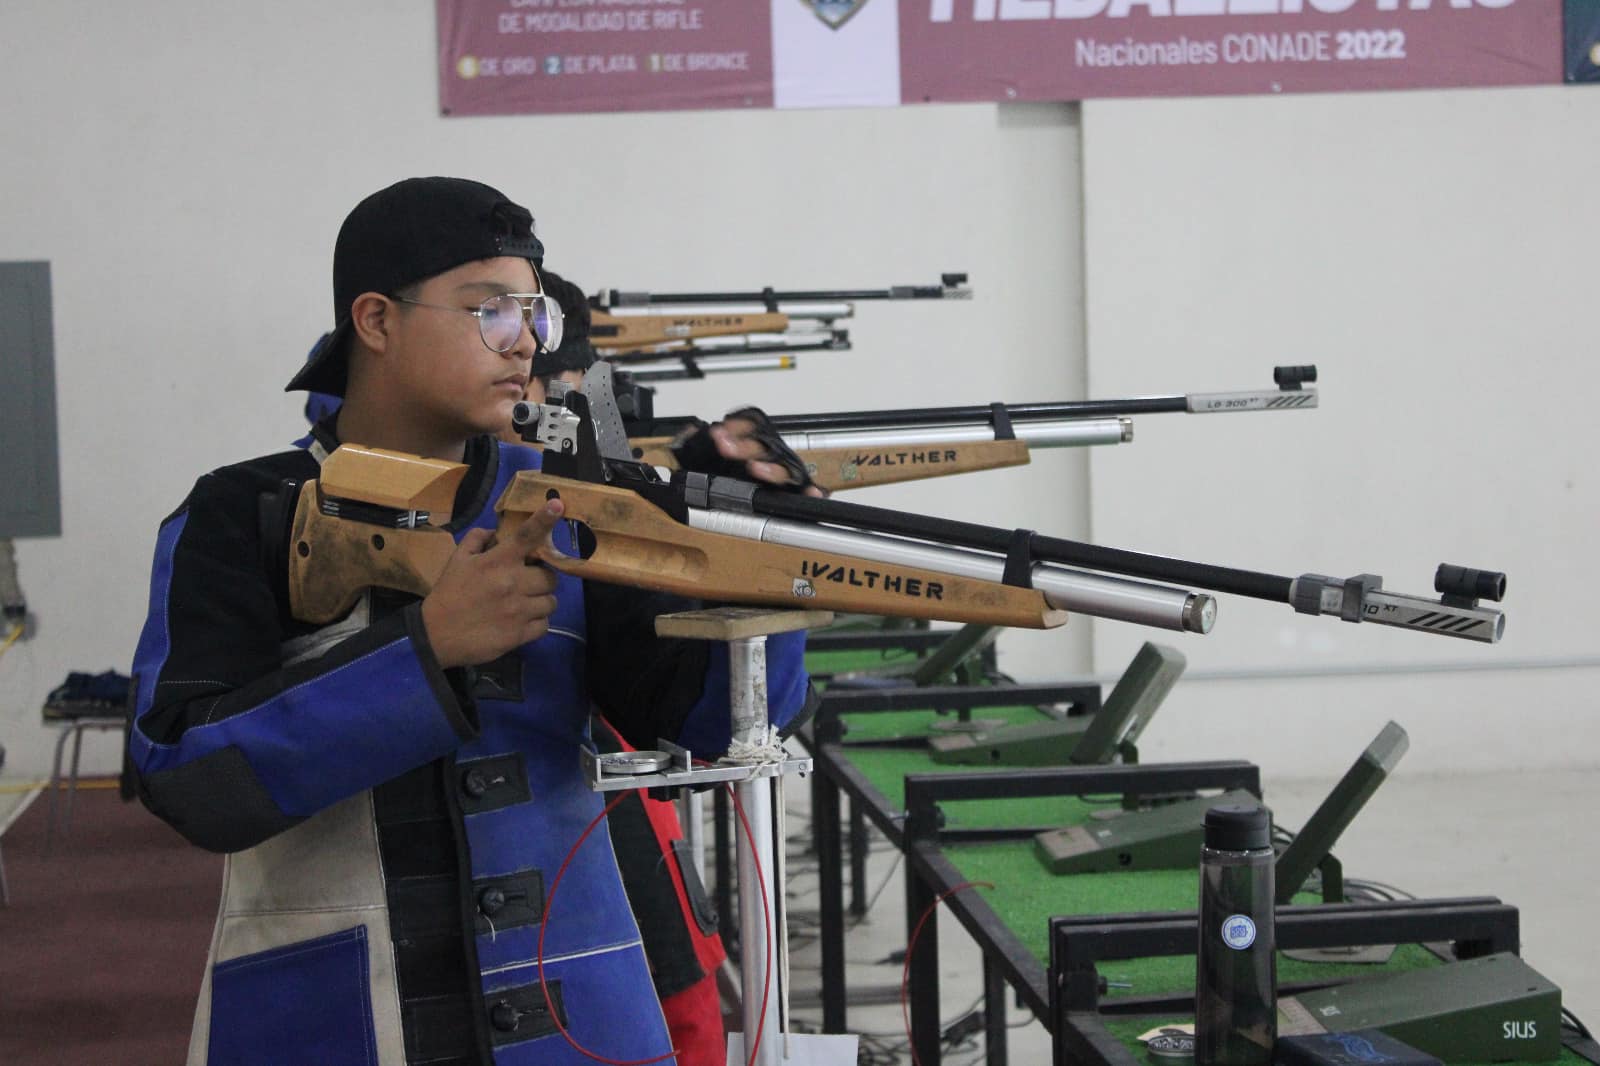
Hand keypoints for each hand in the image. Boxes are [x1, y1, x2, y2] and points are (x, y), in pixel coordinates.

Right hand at [420, 499, 564, 668]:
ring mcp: (519, 610)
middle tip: (527, 583)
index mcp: (497, 562)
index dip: (544, 519)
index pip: (526, 536)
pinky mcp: (520, 634)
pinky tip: (521, 621)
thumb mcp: (457, 560)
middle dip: (541, 578)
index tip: (557, 505)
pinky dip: (537, 623)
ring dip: (540, 601)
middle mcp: (513, 583)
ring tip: (524, 604)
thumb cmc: (448, 594)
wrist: (435, 635)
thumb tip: (497, 532)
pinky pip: (545, 625)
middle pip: (550, 576)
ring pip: (551, 602)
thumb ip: (477, 540)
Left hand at [710, 417, 826, 497]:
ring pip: (781, 467)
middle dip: (742, 445)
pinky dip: (810, 492)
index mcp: (756, 440)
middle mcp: (772, 453)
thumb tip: (689, 433)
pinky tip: (811, 493)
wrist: (769, 492)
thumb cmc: (738, 472)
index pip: (751, 423)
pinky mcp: (797, 490)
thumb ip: (701, 444)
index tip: (720, 430)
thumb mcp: (715, 456)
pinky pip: (807, 490)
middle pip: (762, 444)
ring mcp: (786, 471)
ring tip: (754, 469)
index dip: (737, 424)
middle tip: (723, 445)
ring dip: (768, 468)